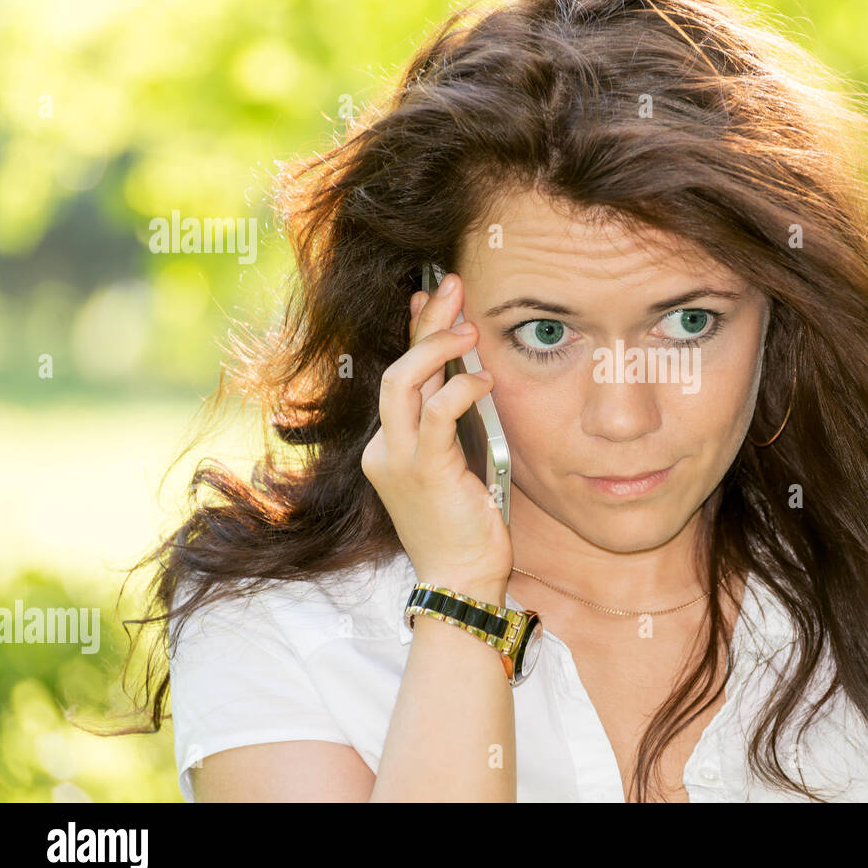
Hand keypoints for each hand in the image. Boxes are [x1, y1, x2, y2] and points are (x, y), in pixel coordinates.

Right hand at [361, 271, 512, 592]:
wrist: (459, 581)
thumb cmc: (466, 528)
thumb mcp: (458, 465)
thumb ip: (456, 424)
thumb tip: (469, 377)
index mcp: (390, 445)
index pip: (398, 374)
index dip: (412, 331)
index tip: (427, 296)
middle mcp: (384, 447)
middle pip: (397, 368)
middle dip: (425, 323)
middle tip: (451, 286)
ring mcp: (397, 459)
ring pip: (402, 383)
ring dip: (435, 348)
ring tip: (468, 327)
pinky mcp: (423, 472)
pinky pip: (437, 416)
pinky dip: (460, 390)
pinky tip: (483, 379)